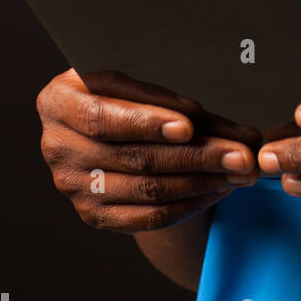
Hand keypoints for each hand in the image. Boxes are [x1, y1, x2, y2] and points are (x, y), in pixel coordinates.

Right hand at [36, 68, 259, 232]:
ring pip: (147, 190)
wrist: (104, 126)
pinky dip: (191, 203)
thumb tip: (231, 129)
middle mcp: (57, 148)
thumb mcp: (135, 83)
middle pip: (134, 157)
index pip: (102, 117)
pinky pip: (149, 217)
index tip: (189, 126)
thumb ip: (171, 102)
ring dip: (203, 181)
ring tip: (242, 170)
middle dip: (197, 155)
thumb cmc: (123, 94)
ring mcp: (73, 188)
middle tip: (242, 153)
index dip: (145, 123)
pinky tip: (220, 189)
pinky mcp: (94, 215)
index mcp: (58, 102)